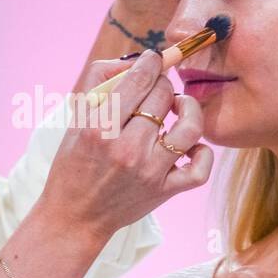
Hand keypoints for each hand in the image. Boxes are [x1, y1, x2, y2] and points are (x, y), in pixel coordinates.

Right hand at [40, 50, 212, 242]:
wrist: (75, 217)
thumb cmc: (74, 164)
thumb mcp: (75, 120)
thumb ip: (100, 82)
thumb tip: (134, 61)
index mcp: (99, 128)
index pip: (138, 80)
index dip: (151, 62)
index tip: (153, 60)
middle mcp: (126, 149)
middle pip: (163, 97)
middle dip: (163, 84)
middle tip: (157, 89)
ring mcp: (149, 172)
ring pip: (189, 128)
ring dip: (190, 109)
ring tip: (180, 107)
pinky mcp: (164, 191)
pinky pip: (200, 168)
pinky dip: (202, 152)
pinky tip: (189, 145)